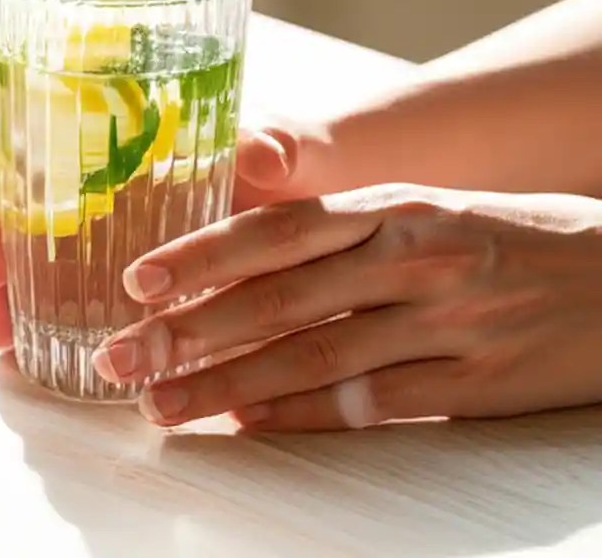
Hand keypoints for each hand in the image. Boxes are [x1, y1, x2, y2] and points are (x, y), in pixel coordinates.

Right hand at [0, 120, 317, 351]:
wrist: (322, 207)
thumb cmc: (299, 161)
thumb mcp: (290, 146)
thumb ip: (279, 142)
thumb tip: (269, 152)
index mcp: (122, 120)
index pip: (28, 114)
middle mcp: (96, 168)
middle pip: (8, 187)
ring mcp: (98, 222)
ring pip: (17, 243)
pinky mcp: (108, 269)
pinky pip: (45, 285)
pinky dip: (19, 311)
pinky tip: (9, 344)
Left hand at [90, 184, 601, 430]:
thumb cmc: (512, 240)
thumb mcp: (429, 211)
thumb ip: (344, 235)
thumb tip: (247, 264)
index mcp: (396, 208)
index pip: (278, 232)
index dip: (201, 256)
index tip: (136, 282)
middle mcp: (413, 259)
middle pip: (277, 298)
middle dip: (187, 331)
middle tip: (121, 357)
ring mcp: (446, 321)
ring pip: (312, 356)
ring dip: (225, 385)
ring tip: (162, 405)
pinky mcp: (477, 382)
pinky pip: (371, 404)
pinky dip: (302, 415)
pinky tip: (247, 425)